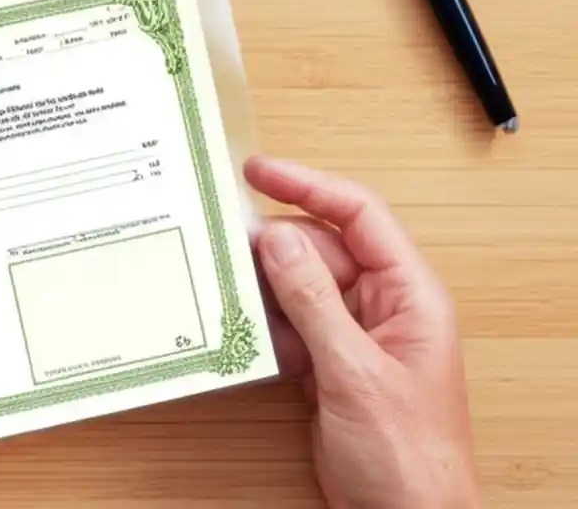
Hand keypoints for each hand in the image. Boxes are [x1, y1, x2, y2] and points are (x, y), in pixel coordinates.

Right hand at [245, 156, 477, 508]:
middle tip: (220, 238)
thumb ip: (314, 301)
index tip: (259, 170)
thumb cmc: (410, 458)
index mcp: (409, 295)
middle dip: (272, 244)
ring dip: (262, 286)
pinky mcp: (329, 366)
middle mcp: (383, 307)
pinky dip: (262, 324)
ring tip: (220, 281)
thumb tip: (277, 240)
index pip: (359, 216)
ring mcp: (354, 337)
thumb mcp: (355, 372)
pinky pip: (290, 325)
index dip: (308, 186)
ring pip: (299, 287)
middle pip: (321, 249)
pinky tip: (238, 327)